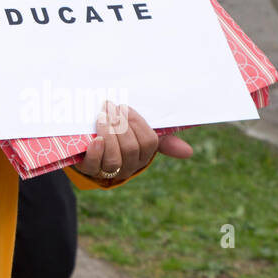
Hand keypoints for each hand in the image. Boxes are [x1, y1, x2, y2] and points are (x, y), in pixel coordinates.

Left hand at [75, 103, 192, 184]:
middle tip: (109, 106)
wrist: (88, 147)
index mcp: (143, 155)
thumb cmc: (118, 136)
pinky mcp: (88, 169)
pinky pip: (94, 165)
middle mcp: (128, 166)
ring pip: (114, 158)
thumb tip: (189, 152)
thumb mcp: (138, 135)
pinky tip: (94, 139)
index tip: (123, 107)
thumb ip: (162, 139)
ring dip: (108, 133)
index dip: (136, 123)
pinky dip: (96, 151)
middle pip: (131, 148)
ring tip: (101, 117)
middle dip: (120, 125)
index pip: (148, 141)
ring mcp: (108, 170)